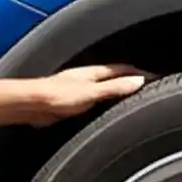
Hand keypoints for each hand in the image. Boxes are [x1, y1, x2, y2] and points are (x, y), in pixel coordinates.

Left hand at [28, 64, 149, 126]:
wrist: (31, 105)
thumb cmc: (56, 95)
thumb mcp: (91, 92)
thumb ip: (114, 88)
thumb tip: (138, 82)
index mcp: (93, 72)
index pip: (121, 69)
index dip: (137, 72)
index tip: (150, 77)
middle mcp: (86, 78)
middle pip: (113, 77)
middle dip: (128, 80)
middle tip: (143, 86)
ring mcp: (78, 89)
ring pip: (103, 88)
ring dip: (115, 91)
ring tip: (129, 99)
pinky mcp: (71, 102)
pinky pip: (94, 100)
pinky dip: (104, 103)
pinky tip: (104, 111)